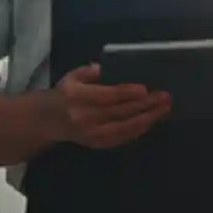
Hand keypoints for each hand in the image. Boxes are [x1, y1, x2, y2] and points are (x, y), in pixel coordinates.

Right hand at [51, 64, 170, 148]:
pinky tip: (151, 122)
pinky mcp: (96, 144)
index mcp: (77, 97)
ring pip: (123, 127)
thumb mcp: (73, 76)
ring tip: (164, 110)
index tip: (144, 89)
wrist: (47, 121)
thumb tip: (109, 68)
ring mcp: (91, 133)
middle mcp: (84, 117)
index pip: (106, 96)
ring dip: (146, 119)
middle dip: (144, 105)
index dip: (126, 93)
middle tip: (165, 98)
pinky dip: (137, 130)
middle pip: (119, 111)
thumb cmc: (65, 93)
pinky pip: (121, 138)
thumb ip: (90, 71)